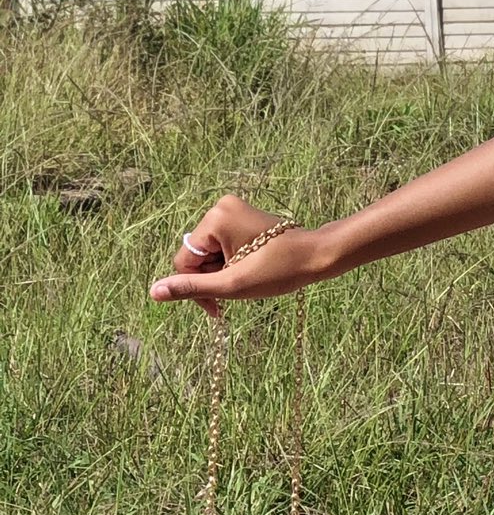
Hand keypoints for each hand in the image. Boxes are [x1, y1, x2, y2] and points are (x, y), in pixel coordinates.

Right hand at [149, 195, 322, 319]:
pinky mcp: (242, 217)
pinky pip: (223, 245)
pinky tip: (250, 267)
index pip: (185, 261)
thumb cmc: (280, 271)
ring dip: (223, 271)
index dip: (197, 286)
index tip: (218, 307)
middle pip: (197, 255)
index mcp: (215, 218)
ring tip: (249, 277)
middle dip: (214, 277)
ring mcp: (232, 210)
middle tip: (239, 289)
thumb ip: (192, 287)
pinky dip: (231, 262)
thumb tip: (153, 292)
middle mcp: (220, 207)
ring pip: (210, 253)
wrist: (319, 256)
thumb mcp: (233, 284)